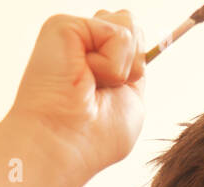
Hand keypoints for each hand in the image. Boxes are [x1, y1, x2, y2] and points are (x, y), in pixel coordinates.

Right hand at [3, 10, 145, 186]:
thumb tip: (140, 38)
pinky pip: (118, 34)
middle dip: (133, 62)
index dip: (137, 64)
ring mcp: (73, 32)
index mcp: (96, 59)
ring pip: (129, 24)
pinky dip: (112, 66)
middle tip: (102, 91)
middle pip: (133, 24)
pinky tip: (85, 78)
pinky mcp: (64, 25)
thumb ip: (136, 68)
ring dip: (122, 66)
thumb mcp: (131, 101)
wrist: (63, 145)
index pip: (134, 38)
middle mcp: (83, 42)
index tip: (115, 92)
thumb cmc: (94, 137)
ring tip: (92, 85)